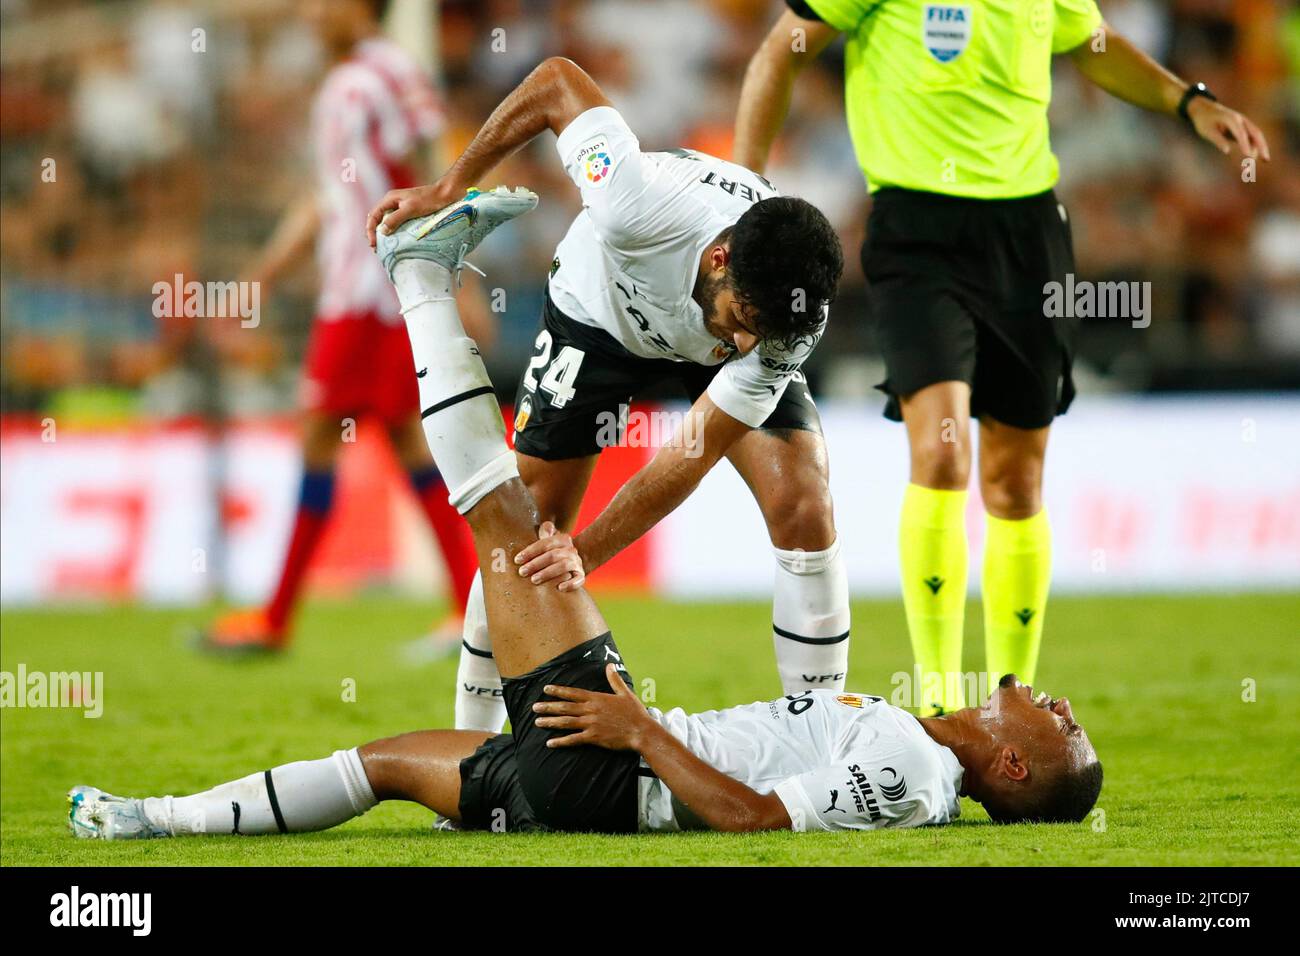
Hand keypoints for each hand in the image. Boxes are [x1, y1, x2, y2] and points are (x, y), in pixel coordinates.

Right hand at [365, 176, 466, 248]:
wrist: (445, 194)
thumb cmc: (428, 200)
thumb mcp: (410, 209)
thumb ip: (395, 219)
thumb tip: (381, 231)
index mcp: (389, 199)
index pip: (373, 216)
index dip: (370, 230)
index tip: (373, 244)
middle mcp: (392, 202)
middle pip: (376, 219)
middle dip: (374, 233)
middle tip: (376, 249)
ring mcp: (399, 207)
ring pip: (385, 221)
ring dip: (382, 233)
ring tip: (383, 247)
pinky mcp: (407, 212)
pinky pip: (395, 223)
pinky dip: (392, 232)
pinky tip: (394, 240)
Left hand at [515, 521, 585, 590]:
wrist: (574, 563)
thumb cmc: (554, 551)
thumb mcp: (550, 539)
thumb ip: (545, 531)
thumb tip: (546, 526)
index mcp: (563, 539)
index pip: (545, 543)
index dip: (530, 551)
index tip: (517, 560)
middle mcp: (571, 550)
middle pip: (552, 555)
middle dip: (536, 564)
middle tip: (522, 572)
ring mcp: (577, 563)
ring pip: (563, 566)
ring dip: (547, 573)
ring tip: (534, 580)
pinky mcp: (581, 576)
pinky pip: (578, 580)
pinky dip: (570, 584)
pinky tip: (560, 588)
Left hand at [533, 663, 651, 750]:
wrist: (641, 731)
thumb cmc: (635, 713)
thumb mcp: (625, 693)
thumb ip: (614, 679)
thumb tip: (610, 665)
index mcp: (596, 698)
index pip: (573, 693)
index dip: (558, 691)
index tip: (546, 689)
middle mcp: (590, 710)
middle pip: (565, 707)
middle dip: (548, 706)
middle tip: (534, 707)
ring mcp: (591, 724)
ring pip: (566, 722)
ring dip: (550, 722)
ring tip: (537, 722)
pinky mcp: (593, 737)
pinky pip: (573, 739)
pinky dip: (561, 741)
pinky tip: (550, 743)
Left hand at [1187, 97, 1270, 161]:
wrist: (1203, 108)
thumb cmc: (1203, 121)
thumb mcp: (1207, 131)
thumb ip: (1217, 140)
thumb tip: (1227, 151)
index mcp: (1231, 119)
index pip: (1241, 134)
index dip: (1245, 145)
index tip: (1248, 157)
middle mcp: (1241, 120)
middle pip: (1256, 133)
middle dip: (1262, 146)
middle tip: (1266, 159)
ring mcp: (1243, 123)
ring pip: (1256, 135)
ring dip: (1261, 147)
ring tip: (1264, 160)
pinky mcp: (1242, 127)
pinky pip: (1252, 137)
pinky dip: (1255, 146)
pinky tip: (1255, 156)